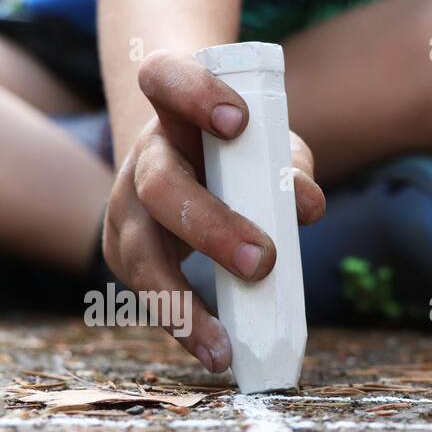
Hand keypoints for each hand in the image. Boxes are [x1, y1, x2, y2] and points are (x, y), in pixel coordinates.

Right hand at [102, 50, 324, 372]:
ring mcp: (125, 207)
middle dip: (210, 227)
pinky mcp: (124, 253)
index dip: (194, 94)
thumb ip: (288, 166)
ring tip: (221, 347)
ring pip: (140, 254)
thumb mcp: (266, 147)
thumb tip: (307, 206)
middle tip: (264, 261)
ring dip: (182, 302)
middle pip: (160, 185)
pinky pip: (147, 294)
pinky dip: (182, 326)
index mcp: (173, 110)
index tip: (238, 121)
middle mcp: (143, 157)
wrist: (182, 163)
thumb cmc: (235, 153)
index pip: (165, 78)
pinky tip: (214, 353)